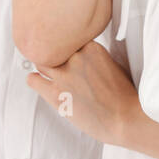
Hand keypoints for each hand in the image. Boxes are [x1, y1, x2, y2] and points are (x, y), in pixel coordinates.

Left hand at [26, 41, 140, 147]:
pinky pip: (33, 80)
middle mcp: (76, 57)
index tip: (66, 54)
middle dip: (54, 56)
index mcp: (91, 47)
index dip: (66, 47)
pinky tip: (39, 82)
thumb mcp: (114, 64)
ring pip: (40, 62)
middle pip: (53, 48)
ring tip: (47, 74)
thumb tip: (80, 55)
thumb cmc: (124, 96)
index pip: (67, 39)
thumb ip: (94, 56)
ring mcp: (64, 75)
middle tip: (56, 64)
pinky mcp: (55, 94)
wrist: (125, 119)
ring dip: (44, 68)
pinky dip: (35, 80)